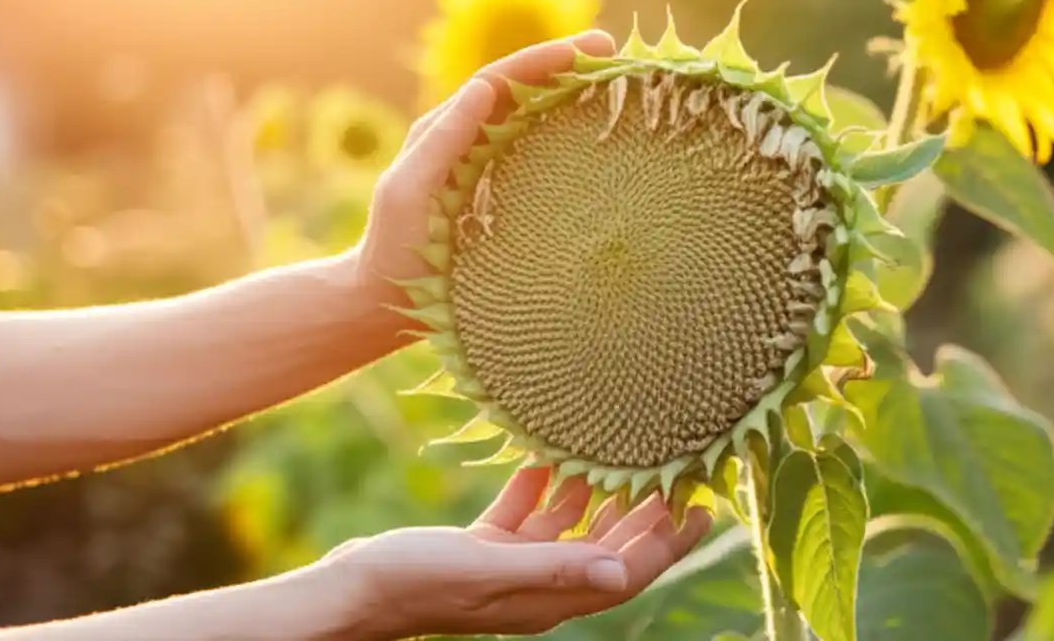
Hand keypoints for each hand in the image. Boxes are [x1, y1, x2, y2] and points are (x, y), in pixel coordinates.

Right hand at [312, 466, 712, 639]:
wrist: (349, 591)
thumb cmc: (415, 582)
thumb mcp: (487, 569)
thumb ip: (553, 569)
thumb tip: (621, 574)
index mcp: (547, 598)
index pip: (626, 571)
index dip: (668, 541)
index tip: (703, 507)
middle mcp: (535, 585)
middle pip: (605, 549)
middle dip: (643, 514)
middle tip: (678, 472)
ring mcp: (507, 568)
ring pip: (567, 530)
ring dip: (595, 496)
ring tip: (624, 455)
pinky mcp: (480, 549)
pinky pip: (524, 516)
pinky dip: (540, 488)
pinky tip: (547, 457)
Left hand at [352, 30, 615, 310]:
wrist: (384, 298)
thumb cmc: (393, 247)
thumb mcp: (409, 190)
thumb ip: (441, 140)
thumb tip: (486, 87)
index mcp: (445, 130)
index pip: (500, 80)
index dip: (544, 59)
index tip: (592, 47)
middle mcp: (466, 139)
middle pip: (520, 88)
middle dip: (564, 65)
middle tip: (615, 51)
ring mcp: (483, 166)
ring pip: (530, 116)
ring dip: (568, 94)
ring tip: (613, 82)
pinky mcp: (497, 194)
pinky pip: (534, 153)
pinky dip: (563, 135)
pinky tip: (592, 138)